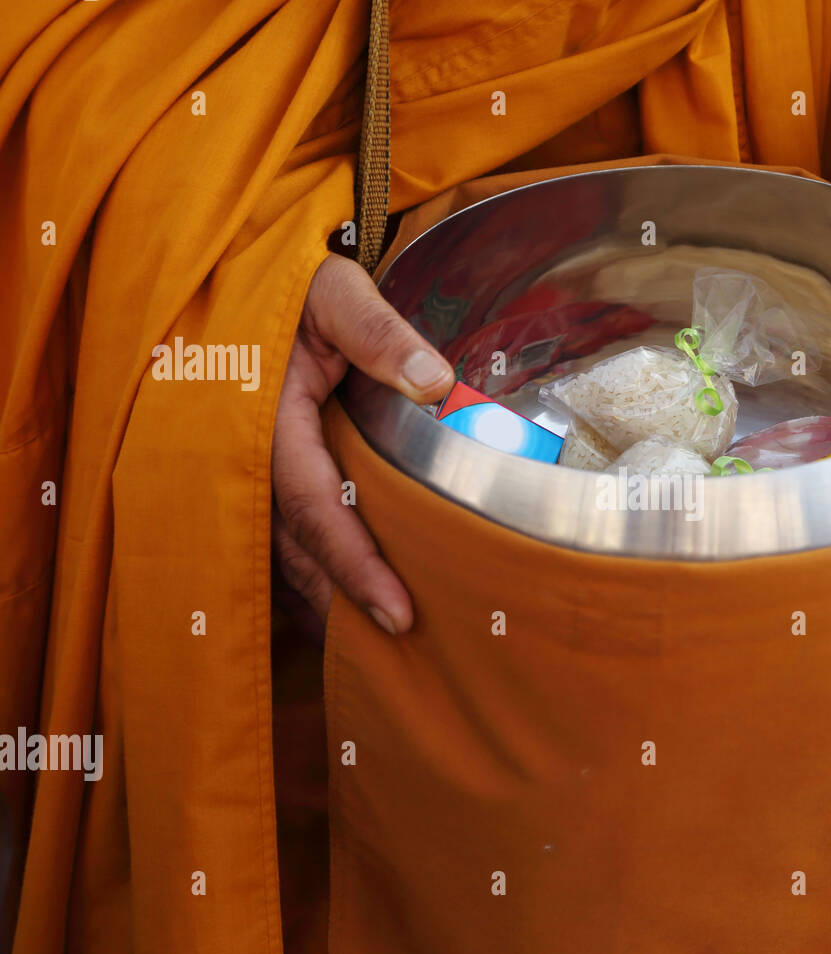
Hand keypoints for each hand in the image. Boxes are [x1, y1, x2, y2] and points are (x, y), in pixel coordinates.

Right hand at [272, 253, 453, 632]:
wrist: (235, 271)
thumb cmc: (288, 280)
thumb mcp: (331, 291)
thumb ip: (377, 331)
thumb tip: (435, 383)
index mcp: (264, 420)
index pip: (314, 509)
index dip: (355, 565)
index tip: (398, 614)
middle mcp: (246, 455)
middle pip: (297, 550)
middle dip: (344, 603)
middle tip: (402, 646)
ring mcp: (243, 467)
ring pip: (284, 551)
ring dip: (327, 597)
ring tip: (380, 643)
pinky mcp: (253, 470)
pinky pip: (281, 533)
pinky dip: (314, 569)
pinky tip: (348, 600)